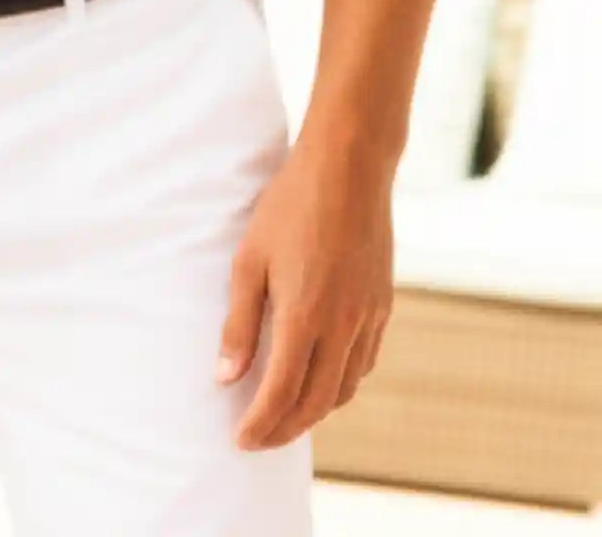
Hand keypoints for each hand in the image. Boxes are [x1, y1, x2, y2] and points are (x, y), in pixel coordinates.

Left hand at [217, 140, 393, 450]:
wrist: (350, 169)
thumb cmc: (288, 209)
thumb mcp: (248, 263)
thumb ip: (239, 325)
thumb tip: (226, 379)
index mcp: (304, 317)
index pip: (281, 394)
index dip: (260, 424)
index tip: (240, 441)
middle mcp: (343, 326)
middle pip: (316, 403)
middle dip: (285, 429)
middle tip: (257, 440)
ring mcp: (369, 317)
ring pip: (345, 387)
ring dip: (314, 412)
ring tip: (284, 417)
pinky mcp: (383, 305)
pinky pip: (364, 362)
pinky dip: (340, 384)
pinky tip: (320, 380)